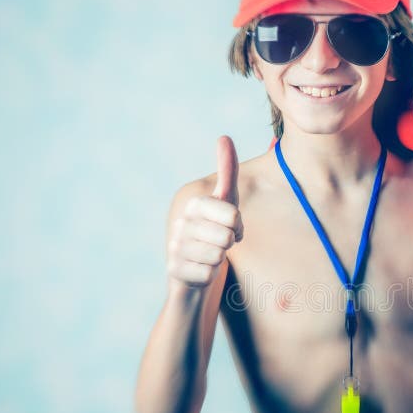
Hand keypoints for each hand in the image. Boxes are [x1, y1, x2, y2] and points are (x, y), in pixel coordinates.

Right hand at [167, 136, 243, 288]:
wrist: (195, 271)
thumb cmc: (215, 233)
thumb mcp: (226, 203)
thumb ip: (227, 172)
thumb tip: (224, 136)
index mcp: (194, 204)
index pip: (233, 214)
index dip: (238, 226)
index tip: (231, 227)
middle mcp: (180, 223)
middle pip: (227, 236)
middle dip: (229, 244)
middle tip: (220, 244)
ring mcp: (175, 247)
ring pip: (218, 257)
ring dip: (219, 261)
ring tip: (209, 256)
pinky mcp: (174, 271)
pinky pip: (208, 275)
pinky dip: (210, 276)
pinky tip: (201, 271)